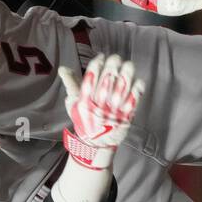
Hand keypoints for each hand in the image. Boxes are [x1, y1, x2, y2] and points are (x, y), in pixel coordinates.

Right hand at [58, 53, 144, 169]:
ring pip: (121, 87)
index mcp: (84, 101)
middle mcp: (98, 105)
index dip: (97, 64)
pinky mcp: (125, 117)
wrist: (95, 144)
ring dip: (126, 73)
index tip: (101, 57)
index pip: (90, 77)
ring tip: (128, 65)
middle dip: (112, 65)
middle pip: (107, 79)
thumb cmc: (84, 120)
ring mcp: (112, 111)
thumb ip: (71, 84)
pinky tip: (138, 81)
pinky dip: (136, 90)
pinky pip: (133, 101)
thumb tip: (63, 68)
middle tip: (115, 58)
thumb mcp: (74, 104)